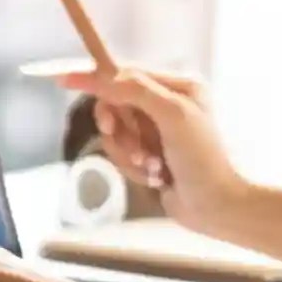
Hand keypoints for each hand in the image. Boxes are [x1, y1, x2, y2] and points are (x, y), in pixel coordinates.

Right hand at [55, 68, 252, 236]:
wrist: (216, 206)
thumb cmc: (202, 158)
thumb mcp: (173, 115)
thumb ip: (138, 91)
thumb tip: (105, 76)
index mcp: (178, 86)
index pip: (126, 74)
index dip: (97, 80)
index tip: (65, 79)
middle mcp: (166, 104)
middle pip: (115, 104)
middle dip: (121, 131)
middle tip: (133, 146)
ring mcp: (156, 131)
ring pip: (115, 133)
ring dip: (128, 154)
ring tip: (152, 166)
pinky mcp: (149, 155)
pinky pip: (121, 154)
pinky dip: (133, 167)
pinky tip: (156, 176)